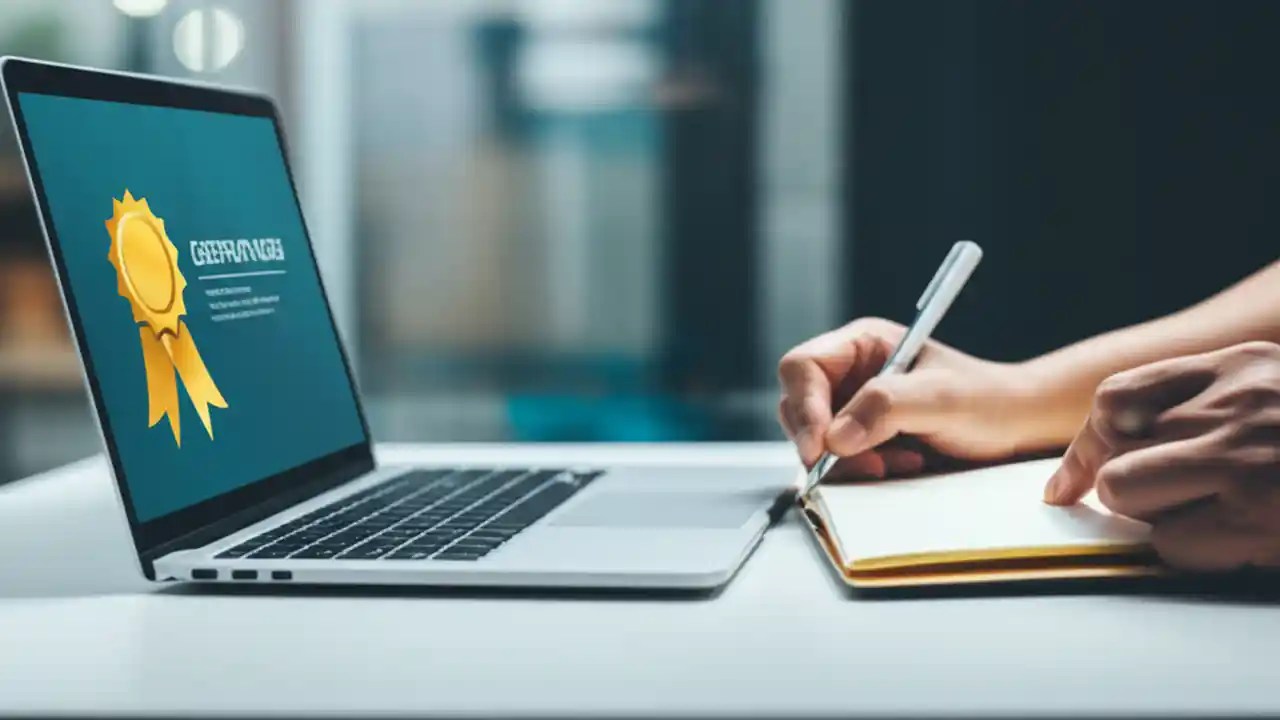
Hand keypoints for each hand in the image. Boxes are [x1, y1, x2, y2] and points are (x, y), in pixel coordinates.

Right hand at [776, 317, 1049, 477]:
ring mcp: (853, 410)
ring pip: (815, 442)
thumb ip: (885, 408)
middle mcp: (850, 375)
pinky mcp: (862, 443)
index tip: (820, 445)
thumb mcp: (940, 398)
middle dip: (824, 442)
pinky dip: (862, 473)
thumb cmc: (988, 400)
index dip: (804, 406)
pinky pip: (837, 464)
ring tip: (897, 463)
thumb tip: (835, 436)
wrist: (1019, 428)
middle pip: (798, 407)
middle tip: (868, 464)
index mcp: (861, 346)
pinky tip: (901, 467)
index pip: (802, 368)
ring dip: (848, 462)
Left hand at [1044, 341, 1279, 571]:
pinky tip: (1240, 544)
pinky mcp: (1258, 519)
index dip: (1088, 446)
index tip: (1074, 482)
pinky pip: (1170, 542)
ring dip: (1154, 517)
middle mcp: (1235, 406)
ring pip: (1122, 490)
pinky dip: (1196, 552)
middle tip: (1179, 503)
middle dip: (1126, 486)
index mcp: (1238, 366)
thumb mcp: (1275, 390)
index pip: (1116, 397)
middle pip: (1109, 446)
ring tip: (1214, 517)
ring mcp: (1244, 461)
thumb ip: (1204, 401)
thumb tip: (1107, 452)